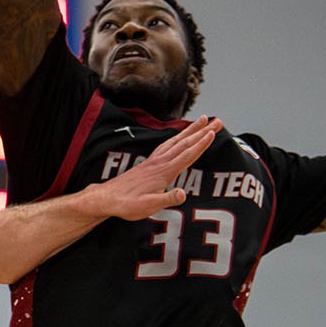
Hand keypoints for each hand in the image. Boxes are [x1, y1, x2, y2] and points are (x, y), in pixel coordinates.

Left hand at [71, 116, 221, 220]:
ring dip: (191, 130)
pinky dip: (177, 136)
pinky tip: (180, 135)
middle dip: (202, 131)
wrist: (108, 198)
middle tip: (218, 121)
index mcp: (163, 172)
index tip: (213, 132)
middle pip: (185, 143)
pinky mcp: (150, 162)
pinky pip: (167, 144)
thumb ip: (167, 199)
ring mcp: (154, 160)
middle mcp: (160, 162)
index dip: (201, 144)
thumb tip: (183, 194)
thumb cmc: (128, 204)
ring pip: (176, 141)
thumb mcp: (149, 206)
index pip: (187, 155)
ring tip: (202, 120)